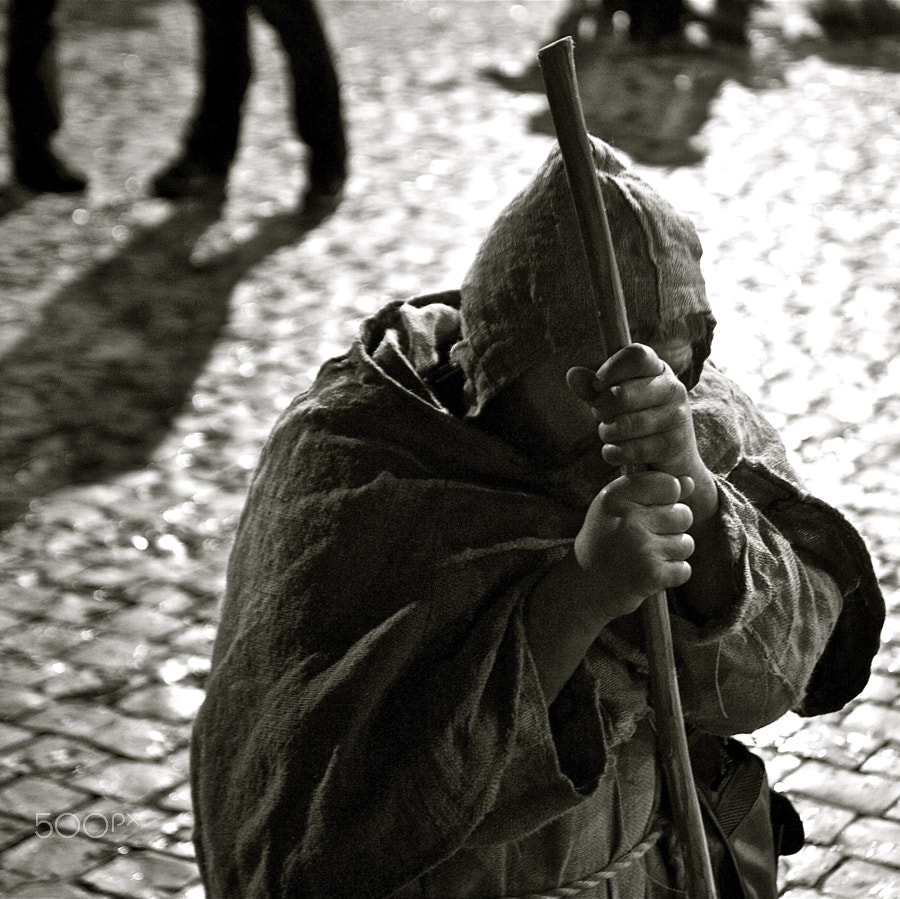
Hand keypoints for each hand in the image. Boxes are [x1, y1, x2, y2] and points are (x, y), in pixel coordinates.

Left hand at [567, 343, 717, 523]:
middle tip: (602, 416)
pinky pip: (631, 449)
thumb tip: (572, 374)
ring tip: (610, 434)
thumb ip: (593, 389)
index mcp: (657, 369)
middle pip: (622, 394)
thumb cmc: (637, 421)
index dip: (610, 370)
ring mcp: (676, 416)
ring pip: (624, 424)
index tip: (598, 385)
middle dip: (602, 409)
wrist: (671, 460)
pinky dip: (614, 453)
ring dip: (607, 433)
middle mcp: (672, 388)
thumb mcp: (614, 401)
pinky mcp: (674, 445)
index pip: (635, 355)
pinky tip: (614, 452)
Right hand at [574, 470, 693, 621]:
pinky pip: (684, 569)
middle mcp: (629, 519)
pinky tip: (648, 574)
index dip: (666, 498)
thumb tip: (689, 481)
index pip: (669, 484)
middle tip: (644, 539)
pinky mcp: (652, 574)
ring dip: (671, 554)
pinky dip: (670, 575)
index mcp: (616, 497)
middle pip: (683, 515)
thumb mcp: (616, 507)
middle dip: (671, 529)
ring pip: (686, 543)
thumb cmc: (604, 542)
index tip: (648, 511)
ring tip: (645, 557)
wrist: (583, 587)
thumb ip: (652, 490)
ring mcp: (641, 547)